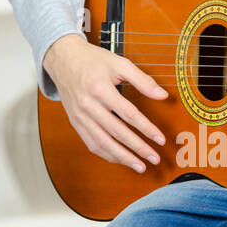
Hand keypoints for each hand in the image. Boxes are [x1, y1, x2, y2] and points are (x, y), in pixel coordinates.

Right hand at [43, 33, 168, 172]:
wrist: (63, 59)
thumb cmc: (92, 60)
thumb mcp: (119, 63)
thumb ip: (142, 79)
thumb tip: (162, 95)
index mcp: (100, 89)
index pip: (128, 114)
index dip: (146, 128)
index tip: (160, 139)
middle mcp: (88, 105)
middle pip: (117, 132)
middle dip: (138, 148)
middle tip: (155, 158)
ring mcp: (80, 116)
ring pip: (103, 143)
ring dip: (123, 157)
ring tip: (140, 166)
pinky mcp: (75, 123)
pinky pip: (91, 143)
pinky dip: (107, 154)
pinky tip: (120, 159)